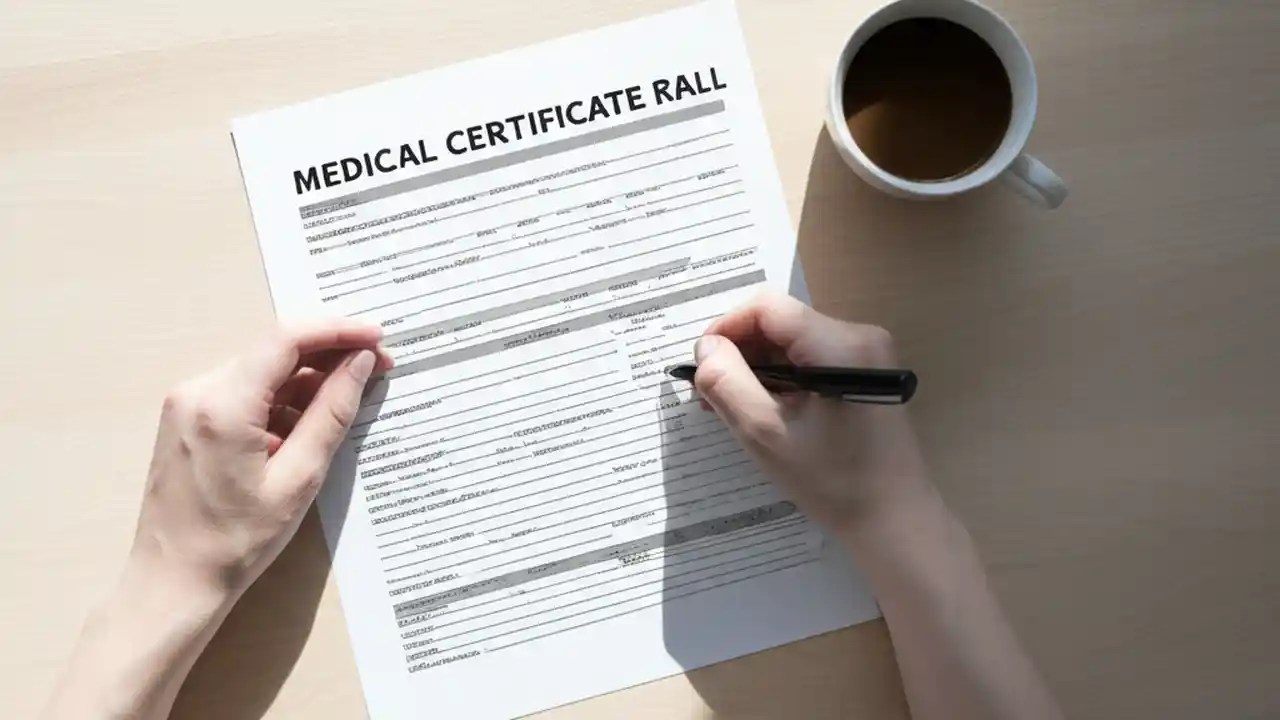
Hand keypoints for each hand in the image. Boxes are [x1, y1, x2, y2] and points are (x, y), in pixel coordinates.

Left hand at [131, 319, 392, 599]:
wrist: (172, 581)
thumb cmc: (235, 542)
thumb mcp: (298, 479)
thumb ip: (332, 413)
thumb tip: (359, 363)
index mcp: (223, 404)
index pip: (286, 338)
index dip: (338, 330)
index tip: (377, 338)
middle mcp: (198, 390)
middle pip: (275, 349)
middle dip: (329, 354)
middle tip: (377, 369)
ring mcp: (188, 402)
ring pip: (263, 369)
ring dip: (308, 379)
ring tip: (350, 403)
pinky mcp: (189, 417)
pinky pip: (246, 391)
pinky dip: (283, 398)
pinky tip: (310, 423)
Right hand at [693, 291, 930, 534]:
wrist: (894, 520)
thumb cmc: (831, 480)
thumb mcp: (765, 432)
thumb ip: (726, 382)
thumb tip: (705, 346)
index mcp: (839, 344)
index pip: (767, 307)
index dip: (726, 328)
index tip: (701, 365)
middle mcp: (859, 335)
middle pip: (781, 323)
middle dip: (740, 352)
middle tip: (710, 395)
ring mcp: (868, 354)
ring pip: (794, 342)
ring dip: (758, 368)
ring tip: (732, 407)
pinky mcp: (867, 374)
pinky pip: (812, 359)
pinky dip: (782, 378)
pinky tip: (765, 409)